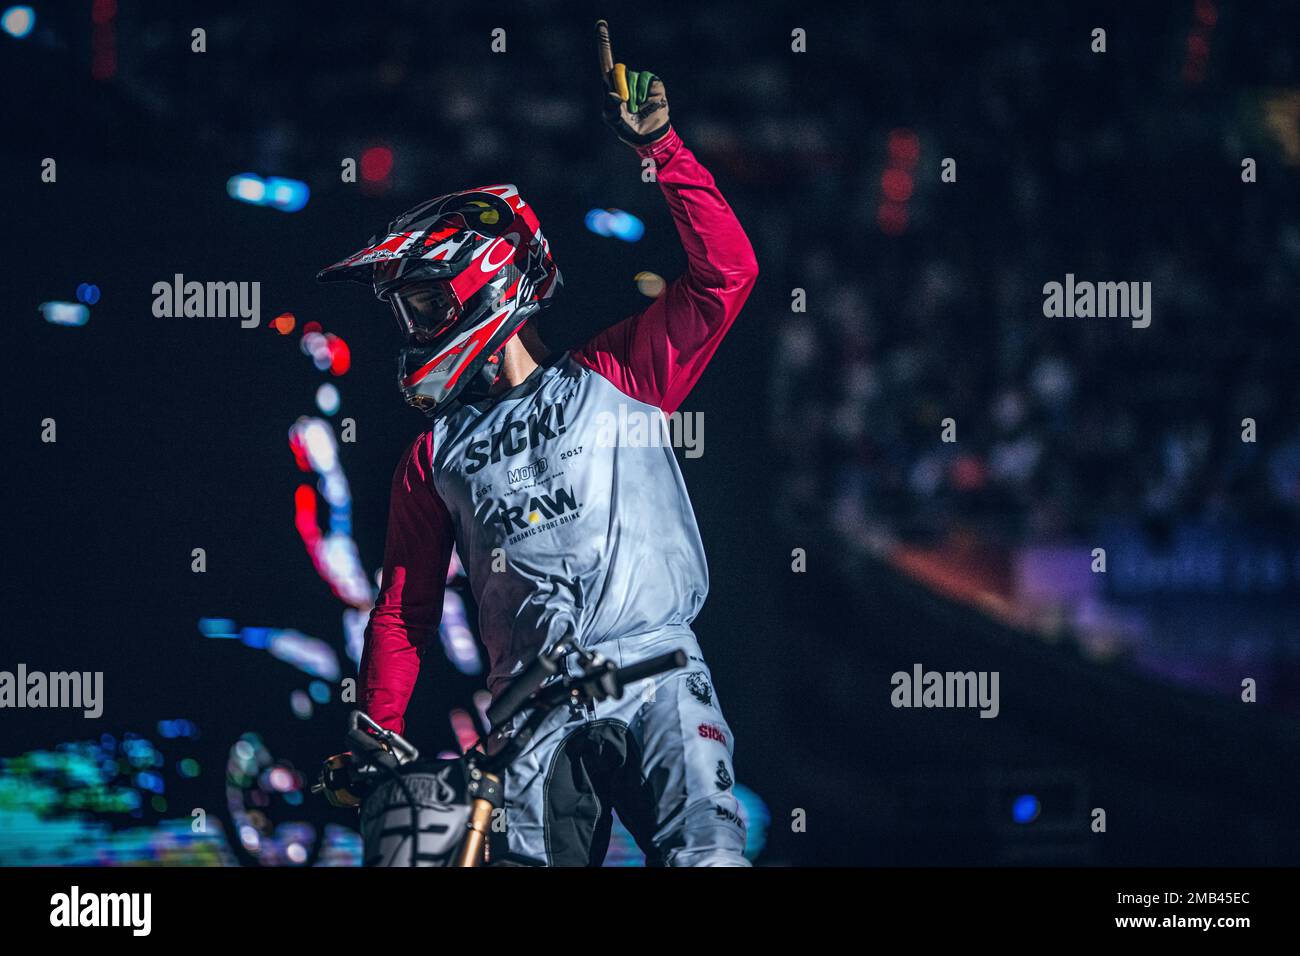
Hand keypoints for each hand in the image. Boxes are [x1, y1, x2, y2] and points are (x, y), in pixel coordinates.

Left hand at [596, 19, 670, 146]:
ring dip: (633, 96)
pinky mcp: (653, 83)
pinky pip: (645, 79)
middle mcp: (624, 79)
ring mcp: (639, 81)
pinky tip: (645, 104)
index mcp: (611, 86)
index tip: (601, 24)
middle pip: (618, 70)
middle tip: (625, 103)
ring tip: (636, 109)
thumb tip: (616, 94)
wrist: (649, 136)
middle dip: (621, 85)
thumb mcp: (613, 121)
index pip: (606, 61)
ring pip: (632, 77)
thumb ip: (610, 109)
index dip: (603, 43)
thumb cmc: (627, 128)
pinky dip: (643, 93)